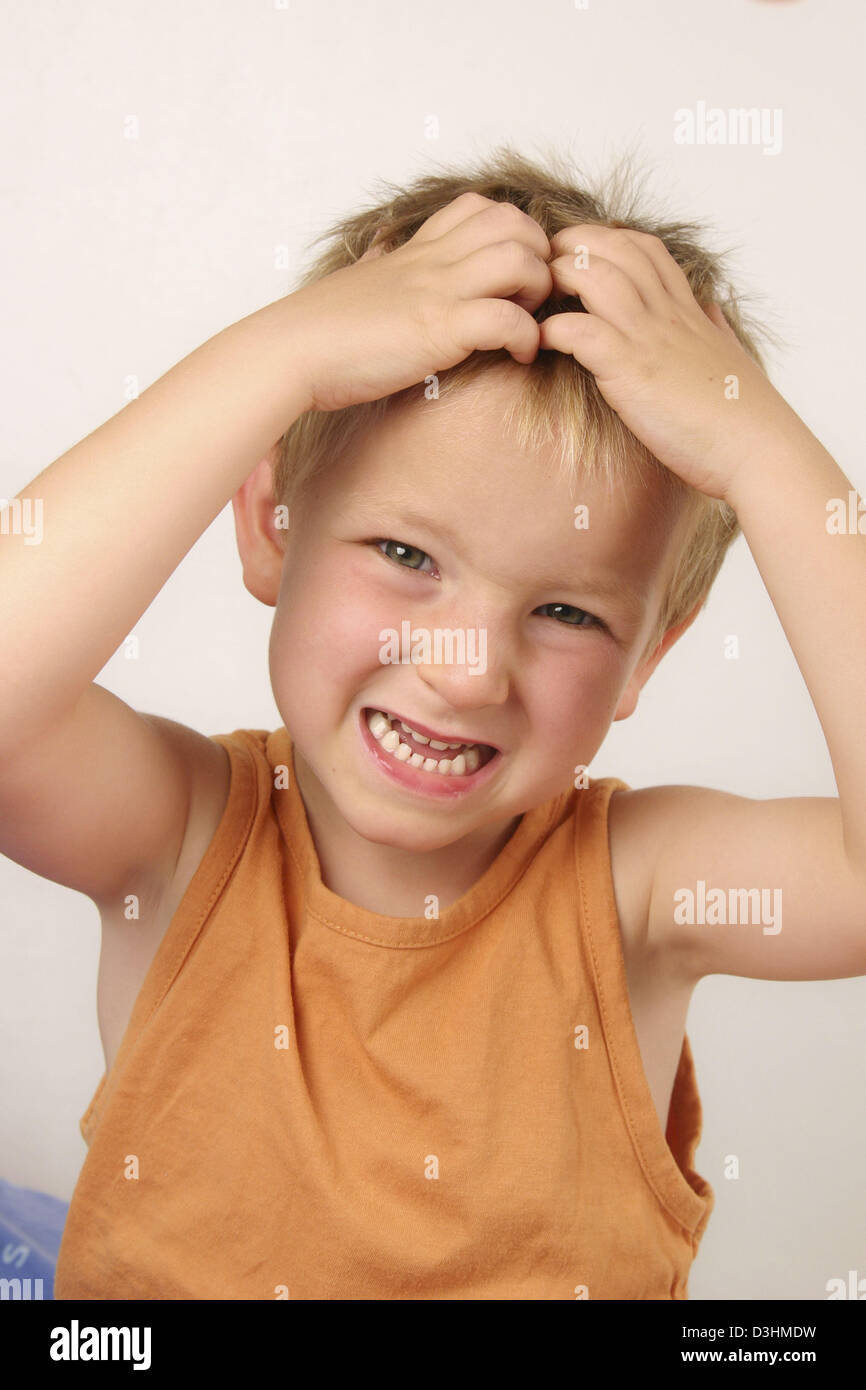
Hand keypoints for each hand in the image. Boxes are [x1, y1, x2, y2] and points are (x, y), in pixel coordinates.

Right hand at [288, 192, 552, 413]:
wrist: (290, 352)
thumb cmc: (321, 329)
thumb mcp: (358, 280)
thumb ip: (380, 263)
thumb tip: (379, 249)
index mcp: (416, 252)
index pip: (479, 207)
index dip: (512, 232)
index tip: (514, 273)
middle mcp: (432, 262)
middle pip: (513, 222)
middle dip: (538, 257)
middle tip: (531, 297)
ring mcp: (436, 292)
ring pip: (518, 260)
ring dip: (538, 291)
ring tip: (527, 322)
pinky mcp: (438, 330)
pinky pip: (506, 320)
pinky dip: (526, 337)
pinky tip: (516, 355)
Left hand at [537, 224, 804, 500]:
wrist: (758, 450)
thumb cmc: (744, 416)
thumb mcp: (730, 357)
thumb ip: (714, 329)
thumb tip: (711, 309)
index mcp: (687, 311)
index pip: (645, 249)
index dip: (606, 242)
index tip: (580, 256)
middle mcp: (668, 314)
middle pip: (615, 247)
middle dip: (573, 246)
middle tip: (541, 265)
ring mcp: (649, 338)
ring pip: (596, 275)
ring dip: (559, 277)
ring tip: (536, 296)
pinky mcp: (631, 371)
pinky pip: (581, 331)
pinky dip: (553, 330)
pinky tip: (540, 342)